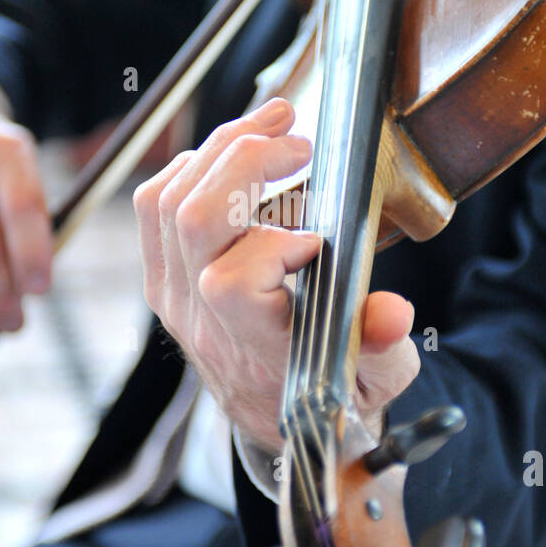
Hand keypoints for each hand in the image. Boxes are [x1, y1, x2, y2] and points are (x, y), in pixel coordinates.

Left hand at [132, 98, 420, 452]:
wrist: (283, 421)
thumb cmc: (333, 389)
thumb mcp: (378, 377)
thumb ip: (384, 346)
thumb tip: (392, 313)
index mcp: (254, 345)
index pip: (232, 284)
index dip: (274, 245)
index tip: (320, 239)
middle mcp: (202, 320)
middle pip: (194, 221)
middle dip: (246, 162)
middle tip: (299, 143)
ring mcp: (174, 296)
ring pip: (169, 202)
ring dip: (220, 148)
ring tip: (274, 124)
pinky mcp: (163, 277)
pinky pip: (153, 206)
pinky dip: (190, 166)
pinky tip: (234, 153)